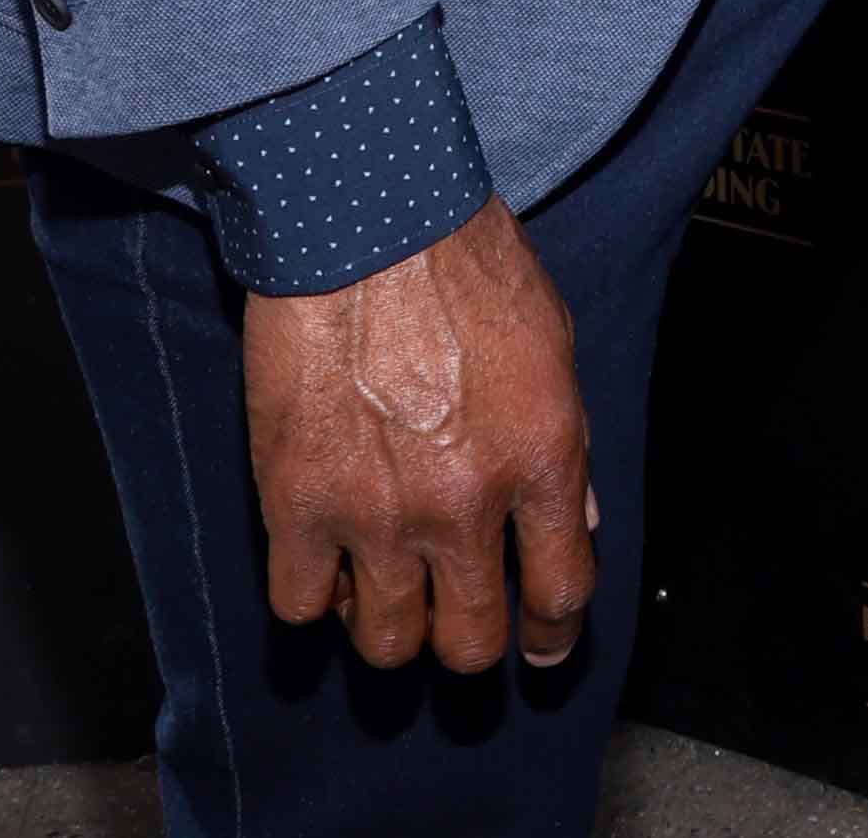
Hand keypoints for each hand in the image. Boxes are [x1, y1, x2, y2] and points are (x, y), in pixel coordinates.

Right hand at [243, 197, 602, 676]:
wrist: (361, 220)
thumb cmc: (462, 260)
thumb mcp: (553, 343)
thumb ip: (565, 444)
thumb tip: (572, 521)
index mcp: (541, 459)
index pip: (562, 589)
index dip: (552, 635)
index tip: (540, 647)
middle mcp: (464, 504)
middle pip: (471, 640)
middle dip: (470, 645)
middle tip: (459, 628)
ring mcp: (376, 514)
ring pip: (387, 641)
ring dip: (392, 632)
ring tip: (388, 599)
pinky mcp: (295, 505)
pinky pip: (301, 605)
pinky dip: (317, 599)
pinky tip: (327, 569)